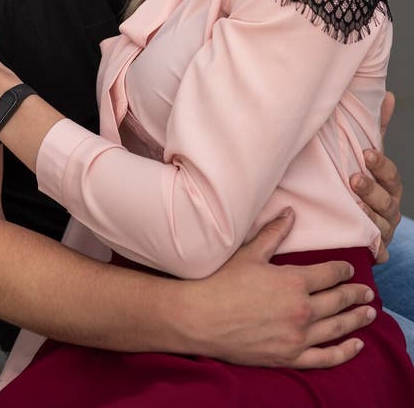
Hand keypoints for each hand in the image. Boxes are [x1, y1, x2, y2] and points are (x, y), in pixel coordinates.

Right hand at [180, 209, 375, 367]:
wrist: (200, 318)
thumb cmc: (221, 282)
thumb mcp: (249, 253)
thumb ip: (274, 233)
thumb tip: (290, 212)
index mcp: (293, 282)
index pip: (330, 274)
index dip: (343, 270)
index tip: (349, 269)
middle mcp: (301, 310)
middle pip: (338, 300)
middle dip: (356, 294)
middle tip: (368, 291)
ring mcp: (297, 336)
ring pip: (337, 327)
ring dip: (356, 319)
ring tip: (369, 313)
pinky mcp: (289, 356)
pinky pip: (325, 357)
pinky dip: (344, 352)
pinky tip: (356, 346)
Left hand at [349, 91, 401, 261]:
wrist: (347, 224)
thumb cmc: (358, 183)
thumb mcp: (366, 157)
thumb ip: (376, 130)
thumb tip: (388, 95)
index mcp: (389, 186)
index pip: (391, 175)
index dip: (381, 165)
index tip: (367, 154)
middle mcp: (389, 209)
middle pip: (387, 201)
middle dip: (372, 190)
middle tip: (354, 179)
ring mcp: (383, 231)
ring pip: (381, 226)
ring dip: (369, 216)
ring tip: (355, 207)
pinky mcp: (373, 251)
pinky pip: (375, 251)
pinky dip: (372, 248)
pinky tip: (363, 241)